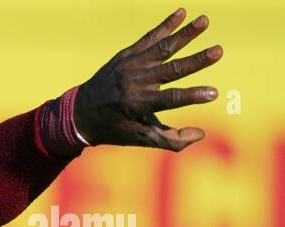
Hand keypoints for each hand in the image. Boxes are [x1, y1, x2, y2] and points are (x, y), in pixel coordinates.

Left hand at [74, 8, 222, 150]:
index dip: (192, 96)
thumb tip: (202, 134)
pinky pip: (148, 38)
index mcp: (139, 105)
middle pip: (170, 70)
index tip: (214, 93)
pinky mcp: (125, 55)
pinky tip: (182, 13)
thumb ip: (172, 139)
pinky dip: (165, 25)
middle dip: (196, 61)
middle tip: (219, 51)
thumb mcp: (141, 138)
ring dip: (185, 34)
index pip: (170, 99)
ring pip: (161, 48)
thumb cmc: (116, 128)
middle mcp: (134, 83)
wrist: (79, 113)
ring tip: (205, 21)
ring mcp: (130, 66)